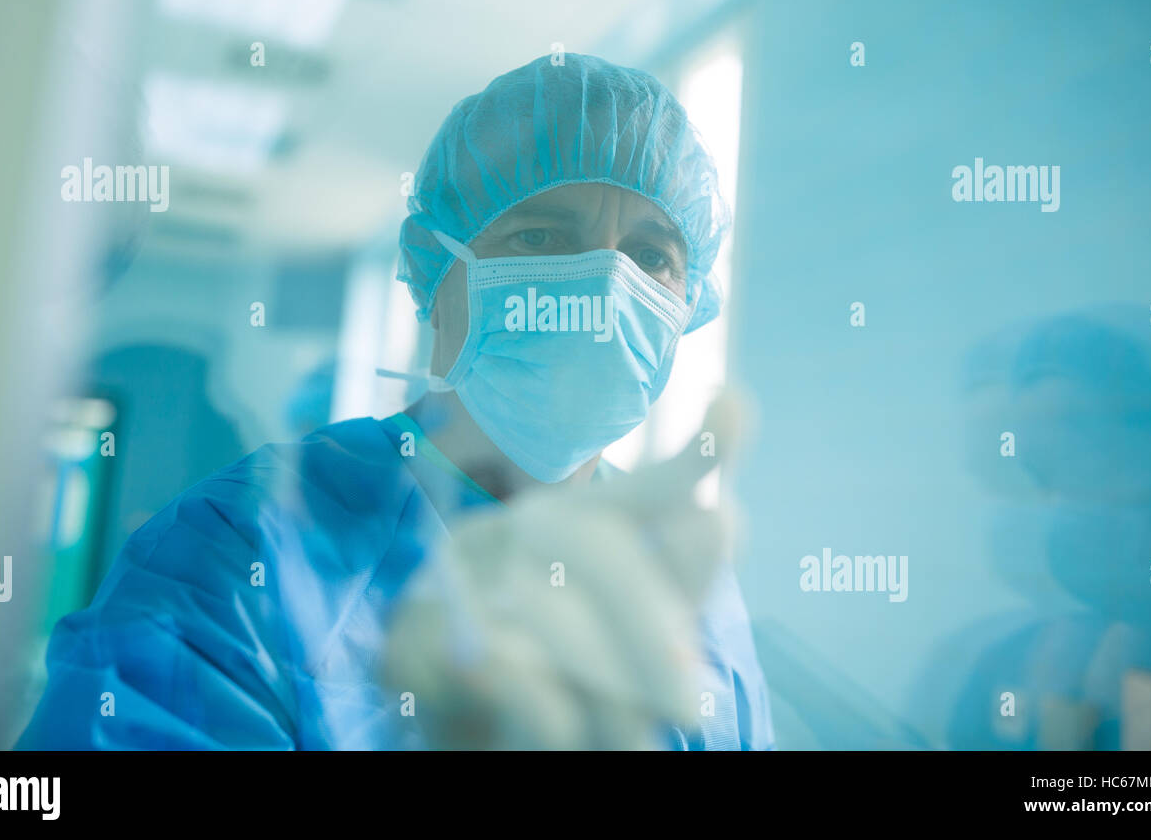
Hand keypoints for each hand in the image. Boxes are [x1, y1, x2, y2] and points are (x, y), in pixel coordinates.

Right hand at [381, 391, 745, 749]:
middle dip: (654, 633)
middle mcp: (515, 530)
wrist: (454, 723)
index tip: (733, 405)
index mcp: (572, 522)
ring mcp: (460, 576)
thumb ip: (672, 581)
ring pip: (555, 612)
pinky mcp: (417, 636)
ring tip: (634, 745)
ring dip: (609, 693)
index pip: (640, 487)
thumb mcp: (624, 633)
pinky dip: (549, 708)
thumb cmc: (552, 674)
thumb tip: (720, 514)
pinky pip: (505, 665)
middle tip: (691, 710)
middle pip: (599, 549)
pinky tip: (566, 734)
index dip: (689, 453)